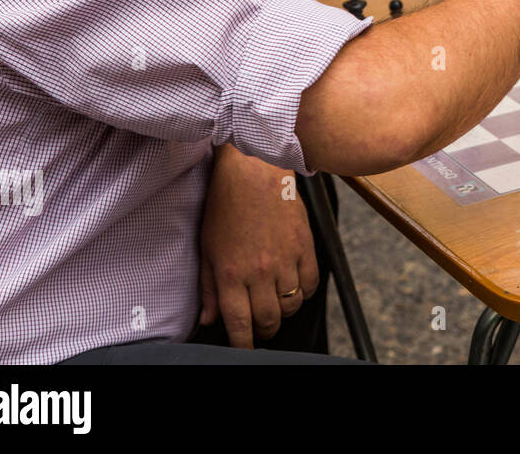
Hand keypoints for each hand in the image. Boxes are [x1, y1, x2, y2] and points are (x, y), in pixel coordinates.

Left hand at [199, 145, 318, 347]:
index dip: (242, 343)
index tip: (243, 347)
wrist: (253, 172)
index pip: (239, 324)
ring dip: (283, 312)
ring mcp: (285, 260)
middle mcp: (260, 272)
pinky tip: (295, 287)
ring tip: (275, 304)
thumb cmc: (226, 205)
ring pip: (291, 306)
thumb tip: (209, 319)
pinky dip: (305, 292)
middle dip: (263, 331)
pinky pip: (311, 283)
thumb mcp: (208, 248)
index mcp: (231, 274)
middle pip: (269, 320)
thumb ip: (208, 288)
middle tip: (259, 327)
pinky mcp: (305, 246)